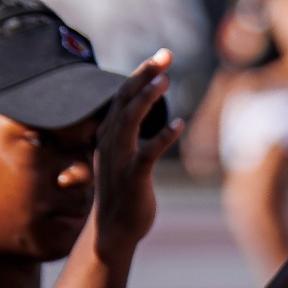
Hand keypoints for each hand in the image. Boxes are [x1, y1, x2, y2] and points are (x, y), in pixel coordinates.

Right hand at [92, 50, 183, 262]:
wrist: (113, 232)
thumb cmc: (122, 193)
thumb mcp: (121, 158)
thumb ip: (127, 136)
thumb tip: (137, 116)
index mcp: (108, 135)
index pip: (122, 96)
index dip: (140, 74)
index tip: (161, 57)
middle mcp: (110, 143)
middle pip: (124, 100)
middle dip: (144, 75)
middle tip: (165, 55)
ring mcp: (119, 160)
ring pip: (129, 121)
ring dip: (146, 99)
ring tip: (165, 80)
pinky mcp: (133, 179)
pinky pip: (147, 154)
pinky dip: (162, 138)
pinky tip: (179, 124)